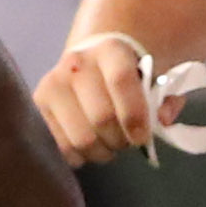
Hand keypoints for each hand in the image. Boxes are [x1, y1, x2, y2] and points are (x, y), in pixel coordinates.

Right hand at [35, 33, 205, 166]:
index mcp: (111, 50)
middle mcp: (78, 62)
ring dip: (102, 152)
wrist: (90, 61)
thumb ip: (166, 98)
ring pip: (81, 138)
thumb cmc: (128, 74)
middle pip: (101, 118)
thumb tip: (162, 121)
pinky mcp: (39, 102)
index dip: (134, 115)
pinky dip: (81, 156)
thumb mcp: (154, 78)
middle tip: (127, 142)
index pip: (121, 82)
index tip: (142, 138)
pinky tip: (90, 148)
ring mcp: (54, 82)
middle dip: (120, 140)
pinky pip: (61, 146)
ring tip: (110, 146)